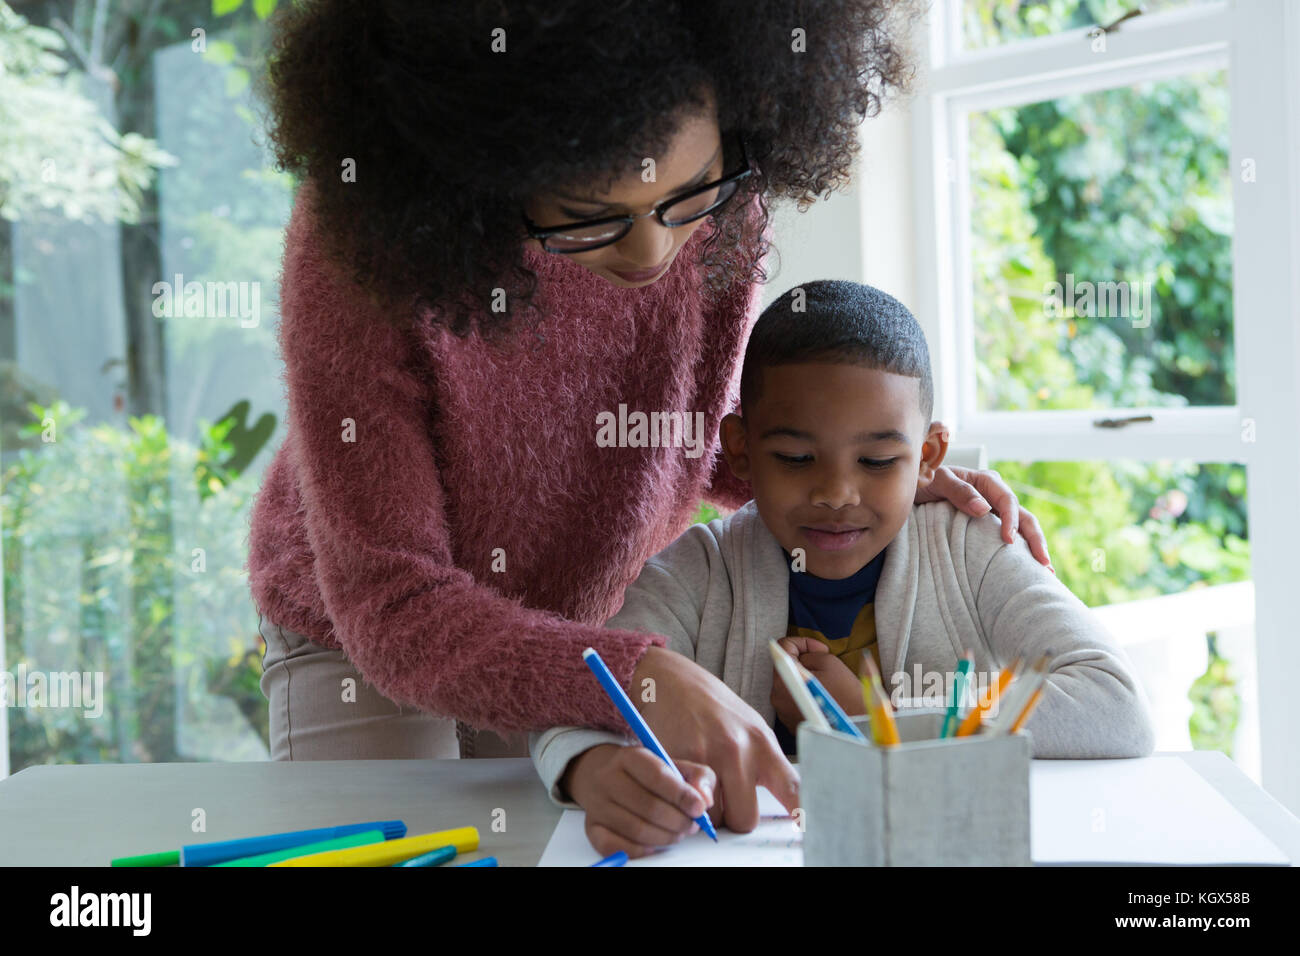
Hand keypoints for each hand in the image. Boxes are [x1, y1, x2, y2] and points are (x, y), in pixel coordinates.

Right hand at [562, 744, 715, 858]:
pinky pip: (616, 846)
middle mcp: (609, 778)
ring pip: (637, 830)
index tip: (699, 809)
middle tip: (692, 825)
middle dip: (678, 821)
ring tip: (678, 832)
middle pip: (649, 808)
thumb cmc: (647, 773)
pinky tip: (654, 843)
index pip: (657, 776)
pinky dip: (641, 850)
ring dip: (665, 837)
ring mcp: (597, 804)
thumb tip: (704, 800)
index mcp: (630, 756)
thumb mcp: (675, 765)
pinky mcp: (591, 827)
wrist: (604, 775)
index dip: (682, 796)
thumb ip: (697, 778)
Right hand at [630, 645, 799, 832]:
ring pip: (713, 819)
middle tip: (728, 800)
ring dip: (707, 813)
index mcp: (763, 744)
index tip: (804, 829)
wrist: (673, 681)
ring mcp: (705, 757)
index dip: (800, 814)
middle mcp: (737, 751)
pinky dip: (685, 802)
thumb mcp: (750, 729)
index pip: (792, 788)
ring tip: (703, 785)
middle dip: (735, 818)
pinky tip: (685, 783)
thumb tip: (784, 809)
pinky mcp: (675, 762)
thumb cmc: (715, 710)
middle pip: (745, 820)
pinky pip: (685, 805)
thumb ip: (764, 767)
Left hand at [776, 637, 865, 717]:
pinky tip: (822, 696)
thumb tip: (804, 656)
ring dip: (805, 678)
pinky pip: (794, 699)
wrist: (857, 725)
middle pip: (785, 667)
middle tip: (824, 663)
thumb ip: (810, 654)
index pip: (783, 647)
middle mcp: (777, 696)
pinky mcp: (790, 721)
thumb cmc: (845, 694)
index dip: (802, 642)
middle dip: (804, 661)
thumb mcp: (829, 662)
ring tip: (826, 682)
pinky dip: (805, 693)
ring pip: (790, 684)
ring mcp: (782, 711)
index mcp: (784, 678)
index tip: (818, 648)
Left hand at [914, 426, 1052, 570]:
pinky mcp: (987, 528)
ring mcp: (994, 513)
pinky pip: (1008, 539)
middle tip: (1043, 563)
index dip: (1011, 520)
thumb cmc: (923, 481)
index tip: (1009, 540)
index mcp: (986, 481)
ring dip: (1033, 549)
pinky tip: (1026, 570)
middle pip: (1023, 517)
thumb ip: (959, 491)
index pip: (1007, 501)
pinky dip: (1018, 553)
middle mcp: (995, 496)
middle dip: (1035, 540)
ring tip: (1045, 572)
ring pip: (1021, 530)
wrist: (911, 489)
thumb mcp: (937, 481)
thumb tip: (984, 509)